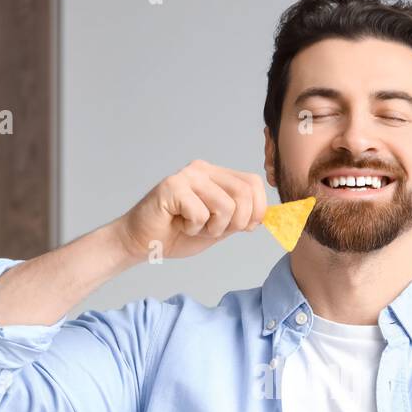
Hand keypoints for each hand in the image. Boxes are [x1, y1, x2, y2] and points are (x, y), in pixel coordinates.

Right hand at [111, 159, 268, 261]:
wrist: (143, 242)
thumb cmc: (178, 234)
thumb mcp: (219, 227)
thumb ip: (240, 218)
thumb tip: (268, 216)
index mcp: (216, 175)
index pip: (253, 183)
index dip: (258, 209)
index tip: (246, 228)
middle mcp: (202, 169)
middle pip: (244, 193)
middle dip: (237, 223)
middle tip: (213, 230)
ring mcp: (187, 176)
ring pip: (225, 206)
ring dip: (212, 228)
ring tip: (193, 226)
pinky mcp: (172, 187)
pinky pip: (201, 214)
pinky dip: (193, 229)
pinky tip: (178, 224)